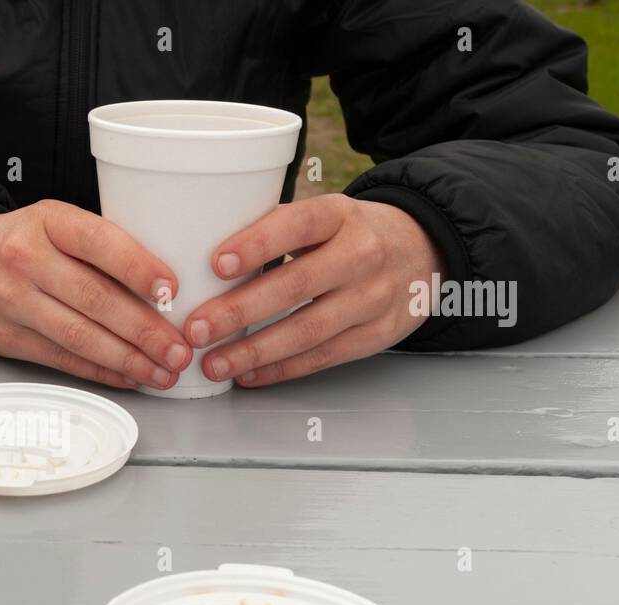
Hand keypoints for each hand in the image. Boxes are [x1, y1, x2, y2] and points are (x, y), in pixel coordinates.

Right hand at [0, 199, 190, 388]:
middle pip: (94, 299)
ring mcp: (15, 302)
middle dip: (144, 330)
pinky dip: (101, 372)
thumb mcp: (55, 223)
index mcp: (48, 221)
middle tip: (180, 350)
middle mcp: (27, 260)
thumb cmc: (22, 242)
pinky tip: (130, 377)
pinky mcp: (9, 339)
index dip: (138, 268)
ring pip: (80, 336)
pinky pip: (63, 359)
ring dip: (128, 359)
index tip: (173, 291)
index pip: (98, 242)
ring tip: (164, 372)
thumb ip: (100, 246)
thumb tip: (167, 289)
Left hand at [184, 194, 444, 386]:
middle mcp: (362, 254)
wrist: (422, 251)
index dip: (257, 244)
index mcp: (340, 215)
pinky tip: (248, 374)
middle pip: (296, 285)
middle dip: (239, 310)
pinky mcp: (377, 335)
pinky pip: (322, 357)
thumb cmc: (350, 234)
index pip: (298, 225)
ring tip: (213, 363)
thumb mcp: (324, 215)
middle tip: (196, 329)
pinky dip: (281, 369)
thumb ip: (276, 229)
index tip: (216, 264)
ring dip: (254, 351)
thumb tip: (199, 254)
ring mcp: (373, 298)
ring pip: (308, 330)